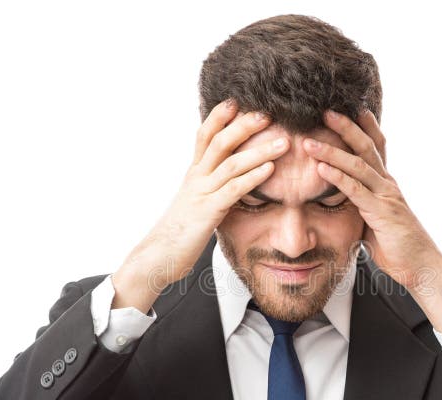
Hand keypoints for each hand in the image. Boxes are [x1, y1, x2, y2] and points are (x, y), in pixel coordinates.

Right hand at [112, 99, 290, 311]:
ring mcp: (201, 193)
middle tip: (268, 113)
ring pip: (231, 163)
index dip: (219, 117)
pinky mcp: (208, 212)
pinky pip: (234, 190)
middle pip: (219, 142)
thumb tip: (228, 182)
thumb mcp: (194, 203)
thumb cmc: (179, 232)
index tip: (237, 101)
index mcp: (193, 174)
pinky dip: (253, 177)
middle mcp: (196, 178)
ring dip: (259, 151)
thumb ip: (209, 189)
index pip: (204, 136)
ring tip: (283, 142)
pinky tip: (270, 169)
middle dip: (243, 125)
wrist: (157, 256)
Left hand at [301, 109, 441, 291]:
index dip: (364, 127)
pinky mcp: (382, 212)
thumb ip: (361, 207)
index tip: (349, 108)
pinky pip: (356, 191)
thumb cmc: (398, 246)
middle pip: (366, 147)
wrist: (420, 266)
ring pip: (358, 165)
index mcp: (386, 185)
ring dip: (332, 151)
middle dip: (346, 127)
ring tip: (310, 141)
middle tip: (325, 110)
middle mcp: (388, 184)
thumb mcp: (374, 221)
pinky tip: (321, 168)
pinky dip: (338, 178)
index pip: (376, 148)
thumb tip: (343, 203)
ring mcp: (386, 196)